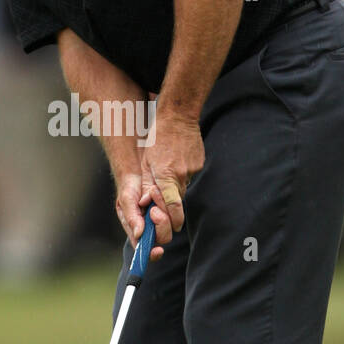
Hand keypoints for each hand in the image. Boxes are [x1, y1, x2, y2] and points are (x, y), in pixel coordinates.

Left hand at [139, 109, 204, 252]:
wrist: (178, 116)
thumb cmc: (157, 138)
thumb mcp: (146, 162)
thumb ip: (146, 185)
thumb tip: (145, 204)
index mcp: (165, 175)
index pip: (172, 206)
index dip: (172, 220)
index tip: (172, 227)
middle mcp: (181, 175)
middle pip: (177, 200)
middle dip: (170, 206)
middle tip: (160, 203)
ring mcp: (192, 169)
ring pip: (183, 187)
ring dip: (174, 186)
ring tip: (167, 168)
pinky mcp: (199, 163)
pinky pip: (189, 175)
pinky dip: (182, 173)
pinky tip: (176, 160)